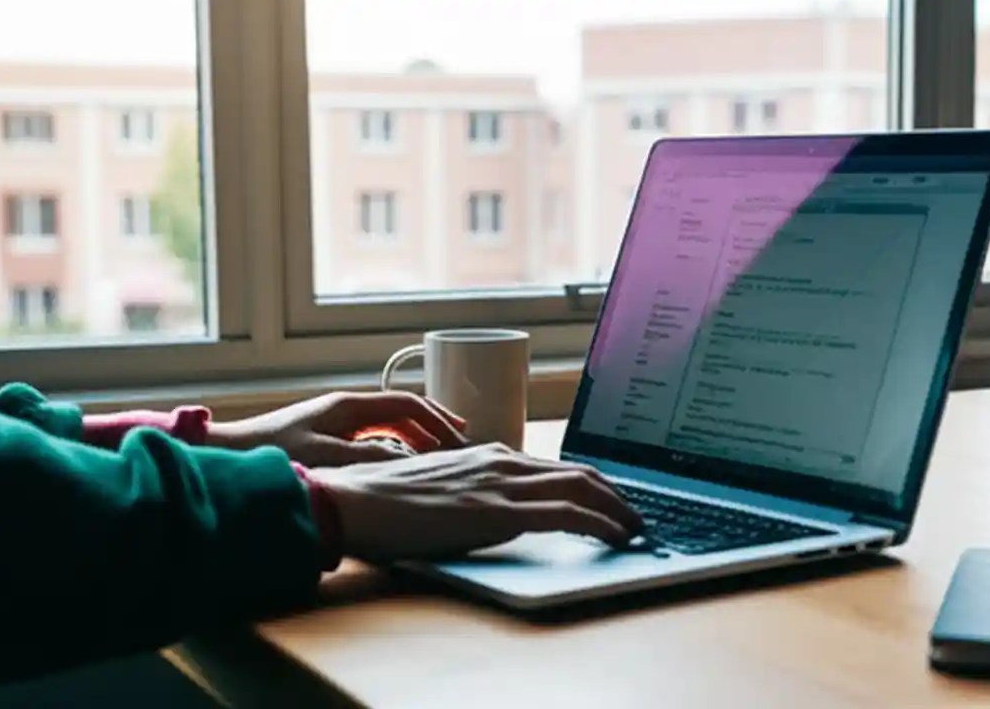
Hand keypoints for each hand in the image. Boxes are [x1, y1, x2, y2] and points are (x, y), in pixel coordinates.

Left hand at [206, 391, 467, 466]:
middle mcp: (346, 408)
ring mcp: (337, 421)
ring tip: (441, 453)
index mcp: (349, 406)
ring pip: (390, 423)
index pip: (407, 404)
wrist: (230, 453)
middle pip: (403, 410)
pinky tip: (405, 461)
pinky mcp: (328, 436)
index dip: (438, 419)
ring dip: (417, 435)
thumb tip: (405, 458)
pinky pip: (375, 435)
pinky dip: (397, 445)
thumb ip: (367, 457)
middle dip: (434, 424)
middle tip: (461, 442)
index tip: (461, 437)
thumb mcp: (325, 457)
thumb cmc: (272, 453)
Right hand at [314, 443, 645, 558]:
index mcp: (489, 454)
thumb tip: (492, 507)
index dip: (591, 484)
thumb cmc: (385, 500)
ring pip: (582, 486)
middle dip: (615, 494)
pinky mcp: (498, 510)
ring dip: (617, 508)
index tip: (609, 500)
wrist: (354, 501)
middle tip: (634, 514)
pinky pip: (566, 513)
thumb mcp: (439, 487)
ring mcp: (502, 483)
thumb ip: (471, 491)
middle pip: (578, 472)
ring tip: (635, 527)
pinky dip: (600, 522)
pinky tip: (616, 535)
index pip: (555, 466)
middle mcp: (503, 460)